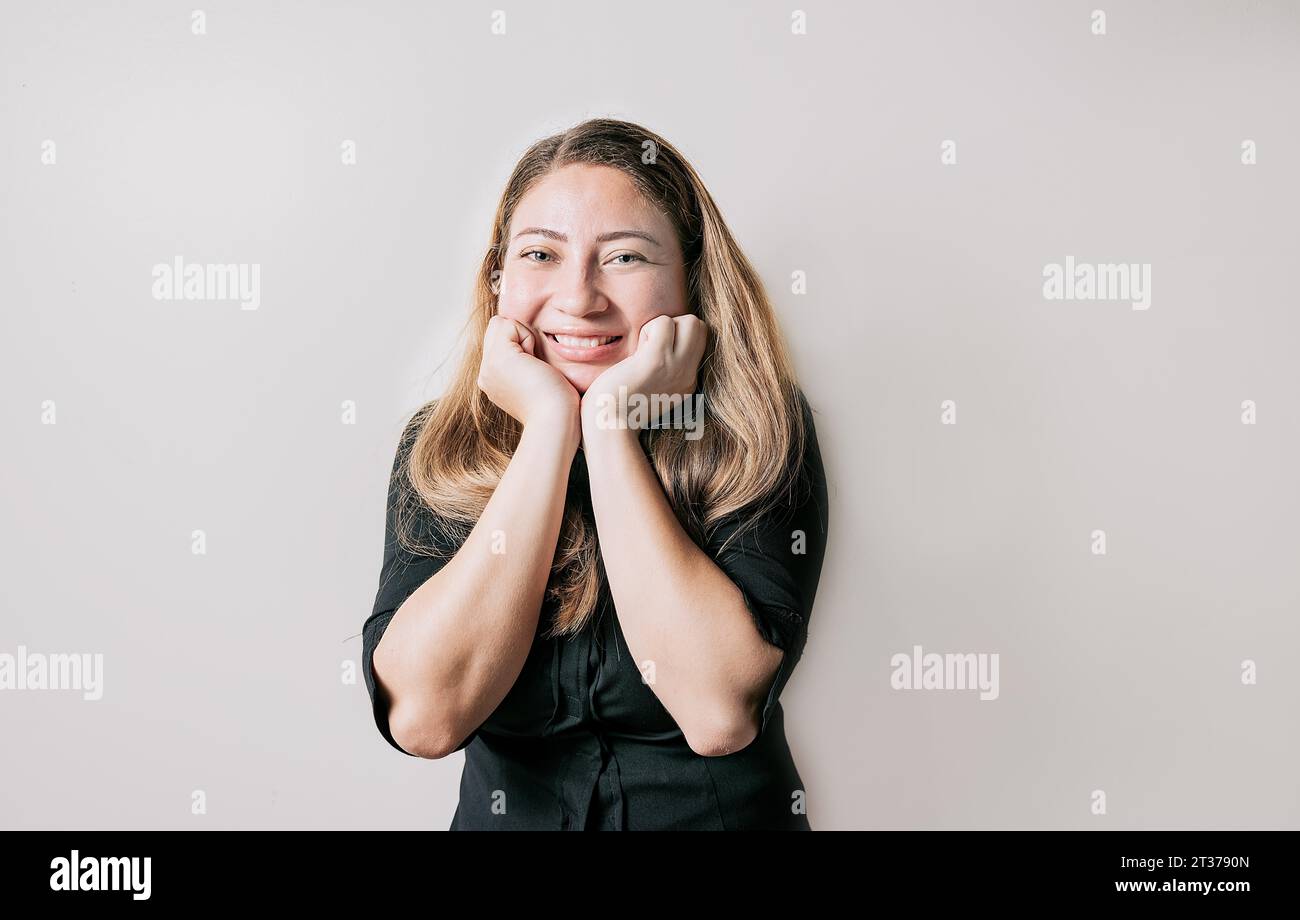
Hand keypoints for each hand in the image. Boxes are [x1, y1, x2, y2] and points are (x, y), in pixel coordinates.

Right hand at [477, 316, 579, 429]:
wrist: (555, 422)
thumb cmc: (558, 406)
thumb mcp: (536, 381)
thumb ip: (525, 364)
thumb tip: (528, 349)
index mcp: (493, 381)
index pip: (498, 340)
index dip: (521, 344)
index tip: (536, 371)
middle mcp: (485, 374)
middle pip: (496, 328)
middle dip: (520, 338)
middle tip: (536, 367)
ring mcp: (487, 367)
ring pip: (501, 325)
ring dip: (524, 338)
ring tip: (535, 368)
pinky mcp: (497, 358)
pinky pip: (508, 325)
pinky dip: (527, 337)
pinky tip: (535, 364)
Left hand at [580, 314, 707, 433]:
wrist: (608, 424)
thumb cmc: (620, 404)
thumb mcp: (654, 389)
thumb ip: (665, 369)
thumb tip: (660, 343)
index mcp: (688, 382)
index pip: (699, 342)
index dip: (676, 337)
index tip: (654, 354)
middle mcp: (688, 376)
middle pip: (701, 327)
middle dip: (677, 325)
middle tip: (652, 345)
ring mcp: (676, 368)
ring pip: (690, 321)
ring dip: (663, 326)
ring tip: (644, 348)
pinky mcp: (657, 361)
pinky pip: (664, 324)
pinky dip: (649, 329)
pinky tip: (636, 352)